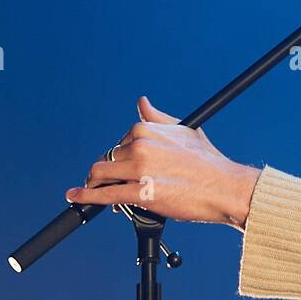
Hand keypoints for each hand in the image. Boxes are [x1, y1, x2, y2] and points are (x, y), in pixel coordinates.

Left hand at [65, 96, 261, 228]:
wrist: (225, 187)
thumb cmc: (208, 161)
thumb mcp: (185, 130)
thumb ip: (158, 118)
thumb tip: (141, 103)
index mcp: (148, 129)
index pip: (119, 142)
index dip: (120, 157)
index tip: (124, 167)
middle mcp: (141, 145)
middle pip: (107, 159)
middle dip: (106, 172)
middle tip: (109, 183)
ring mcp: (140, 170)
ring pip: (100, 175)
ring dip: (93, 183)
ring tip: (94, 189)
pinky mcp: (140, 193)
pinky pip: (105, 195)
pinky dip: (86, 196)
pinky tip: (75, 196)